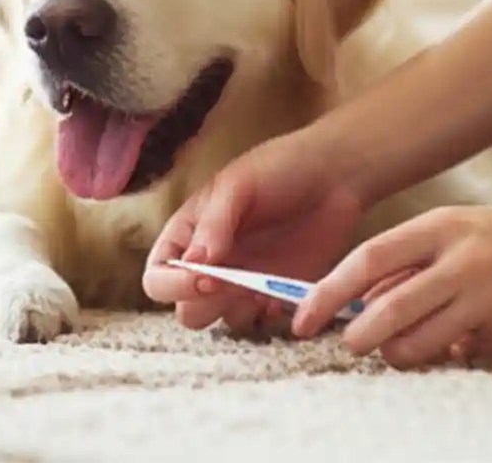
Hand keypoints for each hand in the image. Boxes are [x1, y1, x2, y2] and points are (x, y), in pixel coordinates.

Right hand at [142, 129, 364, 334]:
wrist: (334, 175)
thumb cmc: (279, 168)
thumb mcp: (238, 185)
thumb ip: (215, 224)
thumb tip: (194, 263)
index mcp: (187, 235)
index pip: (157, 277)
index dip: (174, 285)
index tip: (207, 278)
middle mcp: (208, 265)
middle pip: (185, 310)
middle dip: (206, 304)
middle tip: (238, 284)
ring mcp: (241, 282)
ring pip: (222, 321)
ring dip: (238, 312)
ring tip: (262, 285)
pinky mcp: (274, 293)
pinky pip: (260, 322)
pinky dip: (268, 315)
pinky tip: (283, 290)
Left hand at [293, 200, 491, 367]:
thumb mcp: (449, 231)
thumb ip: (404, 264)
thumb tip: (349, 304)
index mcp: (439, 227)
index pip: (367, 260)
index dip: (327, 294)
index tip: (301, 320)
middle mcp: (463, 262)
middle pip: (388, 312)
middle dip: (357, 337)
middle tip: (351, 343)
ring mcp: (489, 301)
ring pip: (418, 346)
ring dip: (397, 354)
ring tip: (403, 345)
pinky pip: (458, 358)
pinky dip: (450, 354)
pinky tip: (468, 335)